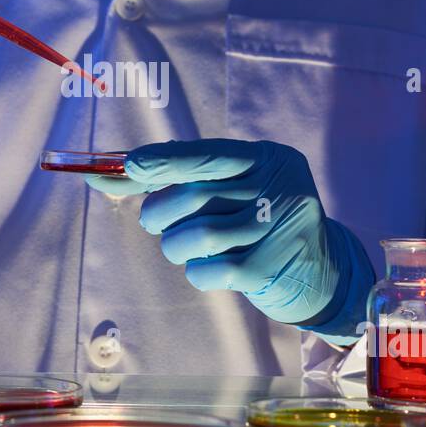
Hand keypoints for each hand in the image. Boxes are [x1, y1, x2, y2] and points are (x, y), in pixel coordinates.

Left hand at [87, 139, 371, 329]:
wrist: (322, 272)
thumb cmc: (258, 223)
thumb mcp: (233, 189)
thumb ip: (177, 177)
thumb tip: (103, 174)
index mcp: (266, 158)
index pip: (208, 154)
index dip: (165, 160)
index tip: (132, 165)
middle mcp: (277, 186)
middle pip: (196, 195)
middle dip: (160, 212)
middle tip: (157, 223)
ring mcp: (278, 227)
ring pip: (196, 235)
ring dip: (176, 246)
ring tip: (185, 247)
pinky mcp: (271, 267)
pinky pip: (209, 270)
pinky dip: (196, 272)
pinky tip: (209, 269)